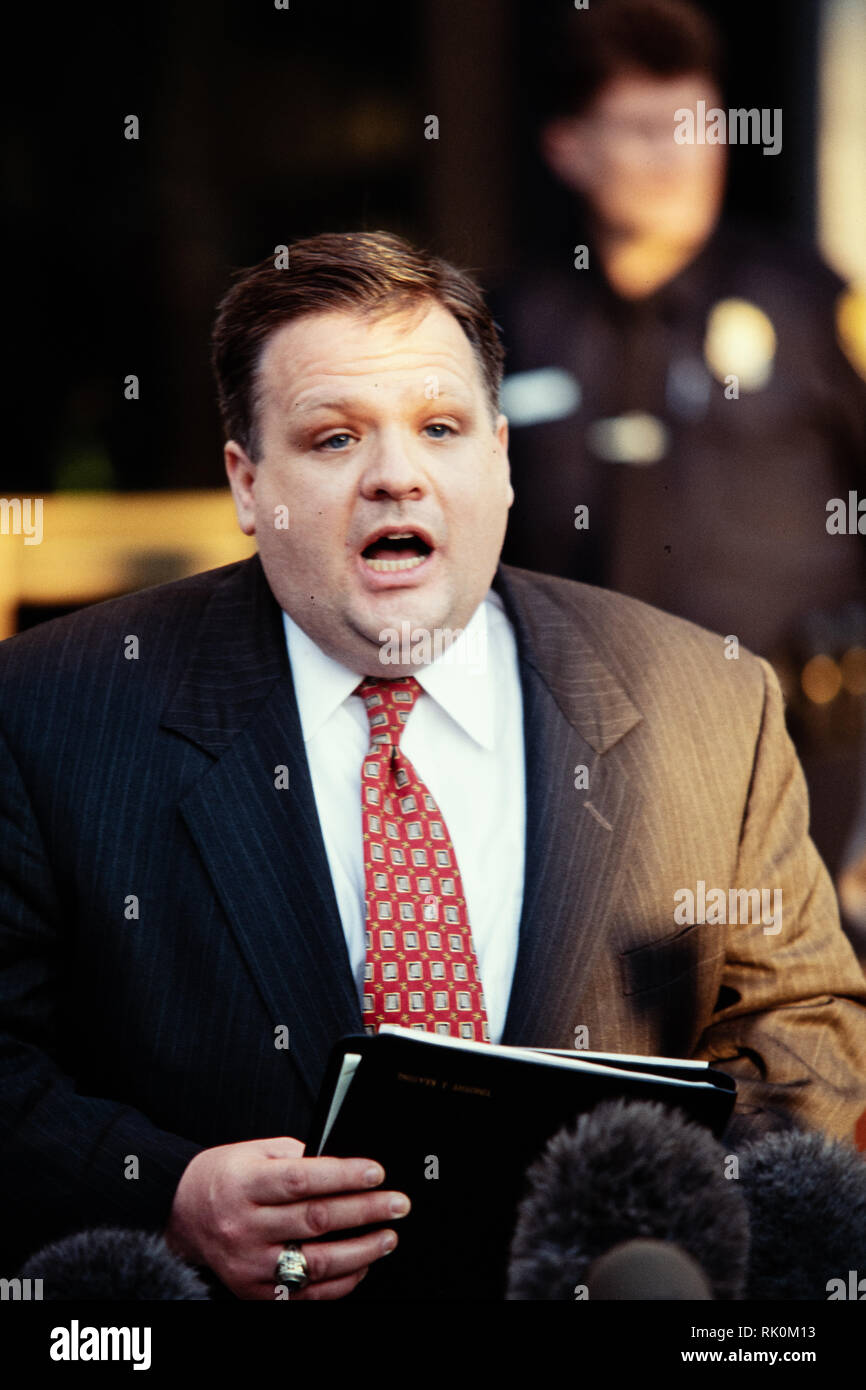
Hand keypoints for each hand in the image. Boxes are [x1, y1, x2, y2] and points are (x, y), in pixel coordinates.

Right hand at [163, 1136, 409, 1299]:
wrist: (180, 1214)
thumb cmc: (225, 1177)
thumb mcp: (256, 1151)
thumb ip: (298, 1156)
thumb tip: (347, 1164)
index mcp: (245, 1183)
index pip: (302, 1179)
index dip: (343, 1175)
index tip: (376, 1172)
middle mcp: (245, 1226)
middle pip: (315, 1220)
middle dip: (365, 1211)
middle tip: (398, 1204)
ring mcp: (248, 1263)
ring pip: (315, 1262)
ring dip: (360, 1251)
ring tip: (388, 1237)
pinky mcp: (253, 1291)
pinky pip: (305, 1294)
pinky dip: (339, 1283)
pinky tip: (361, 1266)